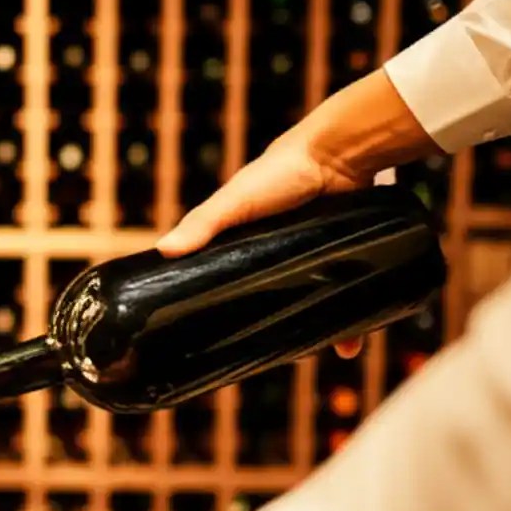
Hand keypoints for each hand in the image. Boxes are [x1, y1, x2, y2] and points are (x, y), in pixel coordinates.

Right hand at [155, 70, 438, 358]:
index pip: (228, 279)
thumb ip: (204, 223)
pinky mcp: (343, 258)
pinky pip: (344, 298)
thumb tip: (163, 251)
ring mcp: (313, 256)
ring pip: (309, 302)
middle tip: (264, 355)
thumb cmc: (280, 172)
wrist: (341, 155)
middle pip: (272, 296)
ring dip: (311, 330)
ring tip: (308, 354)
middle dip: (270, 324)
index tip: (213, 338)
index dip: (223, 305)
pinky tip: (348, 347)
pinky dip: (348, 326)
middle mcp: (279, 252)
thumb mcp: (235, 200)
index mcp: (246, 241)